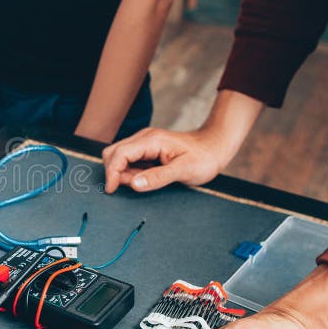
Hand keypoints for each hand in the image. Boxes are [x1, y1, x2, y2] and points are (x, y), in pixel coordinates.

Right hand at [102, 127, 227, 192]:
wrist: (215, 146)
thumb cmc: (204, 158)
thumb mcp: (184, 171)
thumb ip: (157, 177)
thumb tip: (133, 184)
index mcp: (151, 141)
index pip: (119, 154)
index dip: (112, 173)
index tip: (112, 190)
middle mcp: (144, 138)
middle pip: (113, 153)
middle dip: (114, 172)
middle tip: (129, 187)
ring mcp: (144, 143)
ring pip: (119, 157)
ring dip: (123, 173)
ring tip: (143, 182)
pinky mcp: (147, 149)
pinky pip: (130, 160)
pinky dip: (130, 171)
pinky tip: (145, 178)